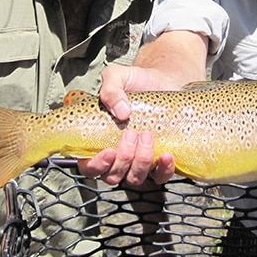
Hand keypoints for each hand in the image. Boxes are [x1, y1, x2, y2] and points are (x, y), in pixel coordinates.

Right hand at [80, 63, 177, 185]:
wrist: (164, 80)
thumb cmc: (137, 82)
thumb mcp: (118, 77)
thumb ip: (110, 89)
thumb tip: (121, 112)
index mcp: (99, 140)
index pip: (89, 166)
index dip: (95, 166)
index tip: (108, 151)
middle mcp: (117, 156)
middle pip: (112, 175)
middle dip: (122, 158)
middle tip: (131, 133)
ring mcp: (138, 161)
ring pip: (134, 178)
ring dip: (140, 161)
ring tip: (147, 136)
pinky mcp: (159, 162)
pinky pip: (160, 176)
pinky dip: (163, 169)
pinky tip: (166, 154)